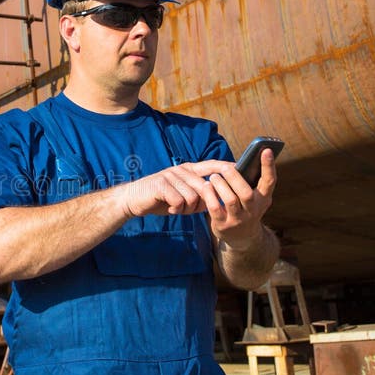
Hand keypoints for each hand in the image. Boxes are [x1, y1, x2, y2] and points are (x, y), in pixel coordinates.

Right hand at [116, 158, 242, 217]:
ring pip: (192, 197)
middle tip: (185, 208)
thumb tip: (217, 199)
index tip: (239, 169)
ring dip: (185, 208)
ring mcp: (171, 175)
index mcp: (188, 169)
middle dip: (198, 203)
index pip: (211, 165)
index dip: (225, 167)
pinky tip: (169, 208)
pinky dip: (176, 209)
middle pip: (203, 187)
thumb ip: (199, 196)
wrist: (134, 199)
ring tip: (175, 207)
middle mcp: (181, 169)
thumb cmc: (161, 199)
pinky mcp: (161, 184)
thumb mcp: (183, 197)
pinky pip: (179, 201)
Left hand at [206, 148, 276, 246]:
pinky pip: (214, 209)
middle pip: (246, 193)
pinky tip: (206, 187)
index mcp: (263, 198)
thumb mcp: (255, 197)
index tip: (266, 150)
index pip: (269, 181)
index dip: (268, 166)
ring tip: (214, 177)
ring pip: (230, 200)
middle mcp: (253, 210)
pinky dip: (209, 196)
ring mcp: (238, 219)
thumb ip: (252, 182)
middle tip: (225, 168)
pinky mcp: (223, 225)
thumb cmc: (247, 208)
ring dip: (220, 186)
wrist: (242, 237)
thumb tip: (248, 157)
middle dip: (235, 178)